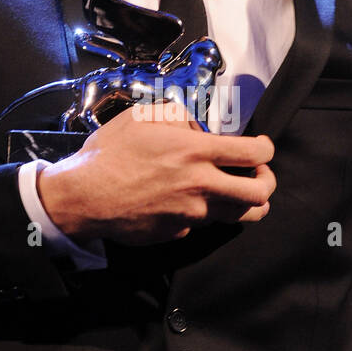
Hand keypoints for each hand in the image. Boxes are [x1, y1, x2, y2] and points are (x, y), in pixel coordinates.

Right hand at [35, 100, 275, 245]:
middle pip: (260, 194)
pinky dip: (202, 214)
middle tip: (257, 174)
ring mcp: (191, 215)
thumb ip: (179, 118)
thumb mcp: (144, 117)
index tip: (261, 147)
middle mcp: (201, 186)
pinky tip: (186, 202)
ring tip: (234, 190)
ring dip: (244, 202)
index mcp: (196, 152)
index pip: (255, 153)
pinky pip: (201, 225)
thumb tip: (197, 129)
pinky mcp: (178, 233)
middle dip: (267, 182)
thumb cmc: (110, 152)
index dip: (266, 148)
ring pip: (239, 216)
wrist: (84, 196)